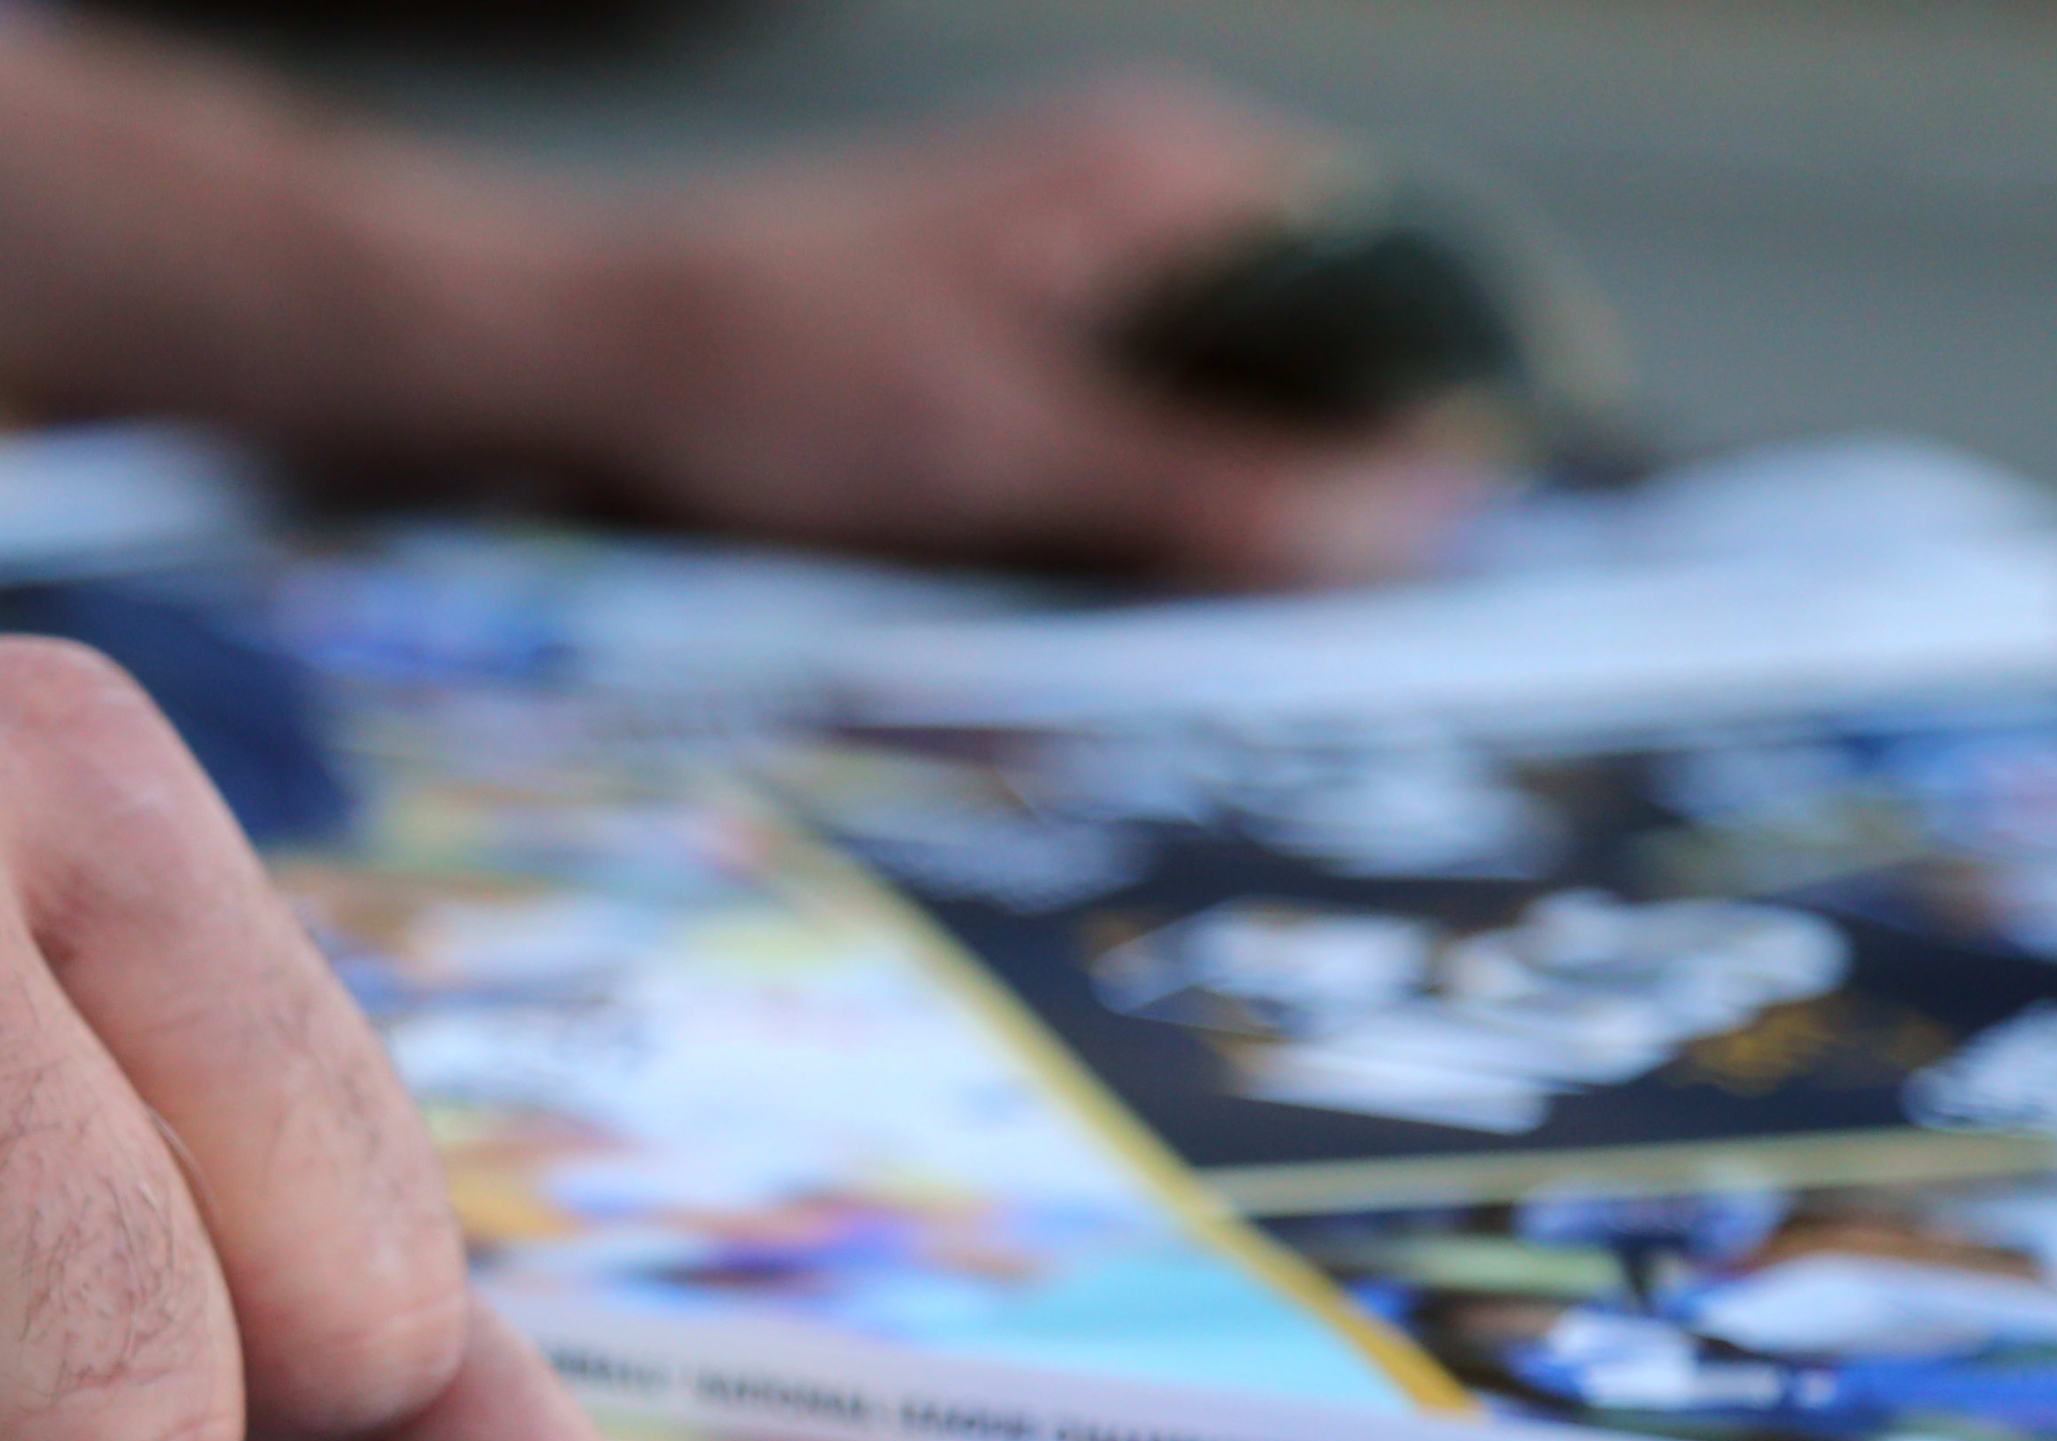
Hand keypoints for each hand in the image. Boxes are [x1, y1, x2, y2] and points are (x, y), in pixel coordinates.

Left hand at [561, 73, 1489, 584]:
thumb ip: (1221, 490)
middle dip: (1345, 487)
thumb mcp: (1015, 450)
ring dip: (1234, 528)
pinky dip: (1135, 532)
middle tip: (1371, 642)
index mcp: (1170, 178)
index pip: (1405, 270)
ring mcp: (1062, 290)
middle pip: (1320, 353)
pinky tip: (1128, 617)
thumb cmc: (772, 381)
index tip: (1497, 551)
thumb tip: (1431, 521)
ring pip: (1218, 417)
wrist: (558, 370)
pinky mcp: (994, 368)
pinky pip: (1117, 452)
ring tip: (1253, 647)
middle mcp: (1135, 215)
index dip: (1467, 401)